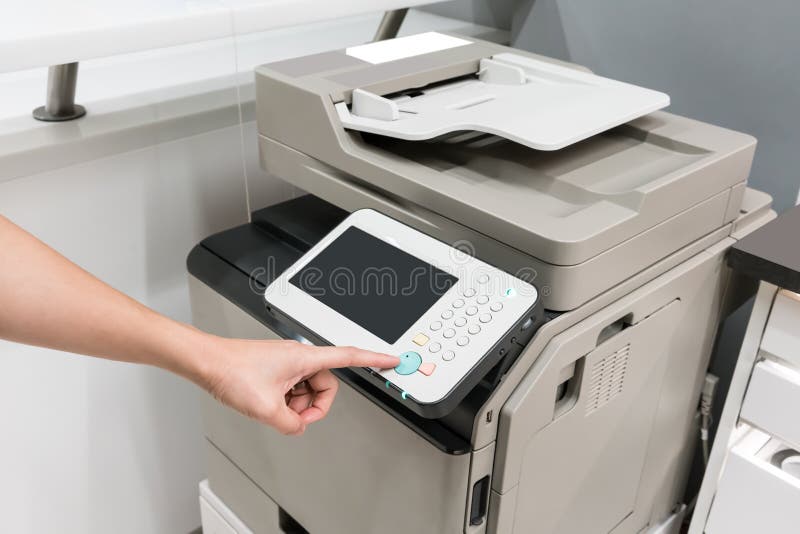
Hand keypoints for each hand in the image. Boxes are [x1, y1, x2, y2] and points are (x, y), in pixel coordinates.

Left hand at [197, 337, 398, 434]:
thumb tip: (298, 426)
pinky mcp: (277, 370)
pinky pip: (293, 390)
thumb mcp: (266, 409)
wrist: (208, 361)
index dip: (374, 359)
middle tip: (292, 417)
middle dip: (313, 407)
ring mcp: (288, 364)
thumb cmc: (233, 371)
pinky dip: (285, 402)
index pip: (349, 356)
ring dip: (295, 406)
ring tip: (272, 408)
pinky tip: (267, 403)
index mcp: (305, 358)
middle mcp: (300, 358)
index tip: (391, 360)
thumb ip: (291, 424)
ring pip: (308, 391)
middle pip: (326, 386)